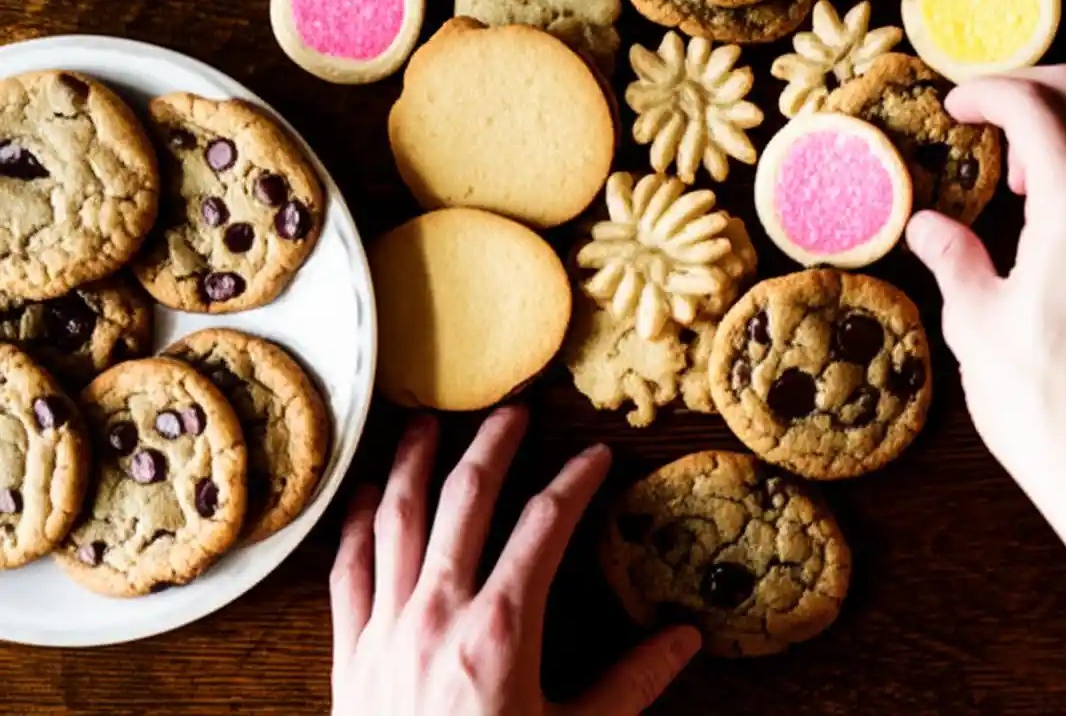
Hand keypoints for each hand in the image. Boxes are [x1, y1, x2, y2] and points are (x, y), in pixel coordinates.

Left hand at [329, 407, 701, 714]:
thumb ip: (631, 684)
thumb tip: (685, 639)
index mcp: (502, 627)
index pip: (546, 526)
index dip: (575, 482)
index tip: (596, 456)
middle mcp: (440, 610)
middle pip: (468, 499)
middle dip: (493, 445)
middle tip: (514, 411)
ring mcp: (388, 624)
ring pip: (398, 518)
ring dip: (414, 464)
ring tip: (427, 423)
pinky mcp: (351, 648)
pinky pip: (348, 568)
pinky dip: (356, 524)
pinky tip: (368, 495)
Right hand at [905, 65, 1065, 523]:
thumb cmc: (1041, 403)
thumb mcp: (974, 325)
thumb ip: (952, 258)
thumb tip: (927, 224)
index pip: (1036, 107)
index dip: (986, 94)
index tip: (949, 110)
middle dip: (1025, 93)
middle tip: (975, 124)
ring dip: (1054, 133)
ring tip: (1004, 179)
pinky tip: (1040, 221)